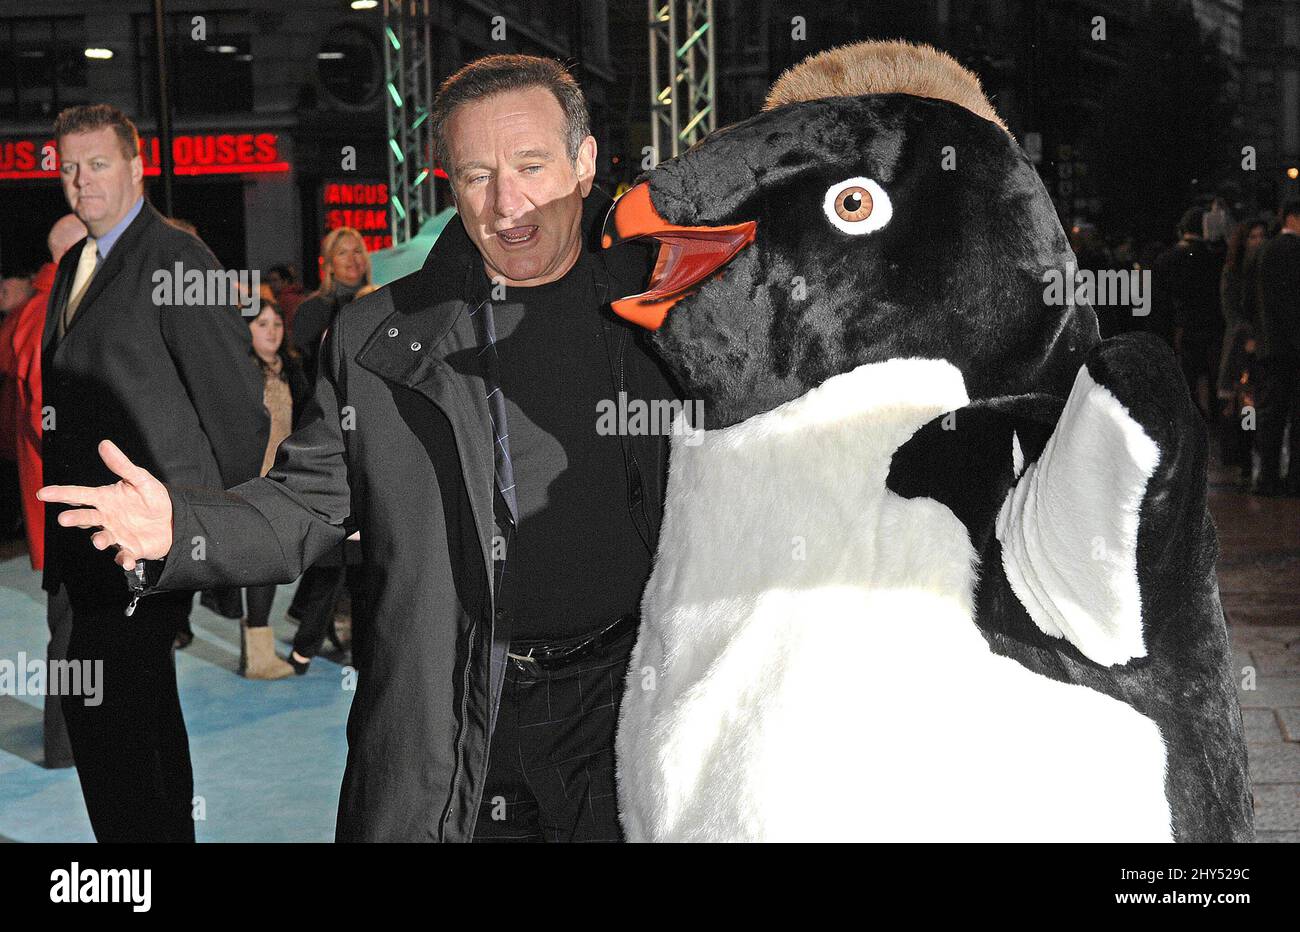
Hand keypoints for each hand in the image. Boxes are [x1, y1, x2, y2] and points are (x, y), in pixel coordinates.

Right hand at [37, 439, 173, 569]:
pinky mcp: (130, 549)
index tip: (42, 493)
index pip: (80, 494)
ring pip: (101, 538)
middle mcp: (106, 517)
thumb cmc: (151, 498)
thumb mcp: (141, 479)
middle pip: (86, 518)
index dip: (61, 493)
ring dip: (99, 540)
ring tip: (99, 541)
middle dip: (75, 519)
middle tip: (64, 519)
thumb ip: (122, 465)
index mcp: (105, 498)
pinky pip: (123, 556)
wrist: (171, 521)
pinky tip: (127, 561)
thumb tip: (104, 444)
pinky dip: (124, 560)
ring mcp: (116, 534)